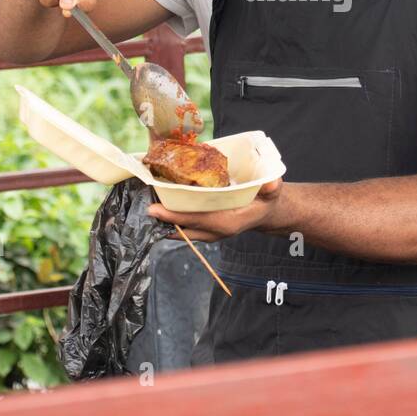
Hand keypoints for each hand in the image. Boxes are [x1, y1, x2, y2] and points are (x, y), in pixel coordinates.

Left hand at [149, 178, 284, 241]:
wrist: (266, 213)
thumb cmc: (266, 201)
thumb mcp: (272, 193)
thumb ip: (272, 188)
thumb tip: (272, 182)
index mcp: (227, 223)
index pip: (196, 221)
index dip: (174, 217)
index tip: (154, 210)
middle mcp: (215, 232)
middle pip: (182, 229)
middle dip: (162, 219)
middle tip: (144, 203)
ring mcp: (209, 233)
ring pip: (181, 231)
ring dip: (165, 220)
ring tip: (148, 202)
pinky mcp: (205, 230)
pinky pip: (184, 227)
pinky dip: (172, 218)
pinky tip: (162, 204)